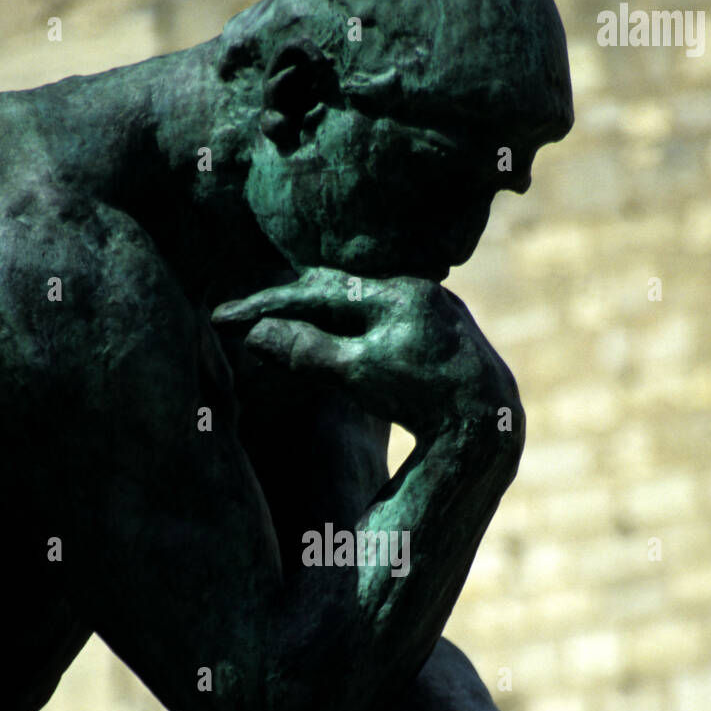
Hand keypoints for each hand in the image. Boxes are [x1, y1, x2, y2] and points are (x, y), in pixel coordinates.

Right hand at [213, 265, 520, 444]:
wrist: (486, 422)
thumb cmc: (421, 398)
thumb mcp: (358, 375)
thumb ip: (308, 351)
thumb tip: (255, 335)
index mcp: (395, 292)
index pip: (314, 291)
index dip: (266, 306)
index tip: (224, 317)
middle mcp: (416, 288)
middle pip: (335, 288)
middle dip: (285, 302)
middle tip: (239, 315)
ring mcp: (432, 306)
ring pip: (358, 302)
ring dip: (314, 312)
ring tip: (275, 324)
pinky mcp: (441, 327)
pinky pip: (379, 316)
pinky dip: (345, 324)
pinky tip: (331, 336)